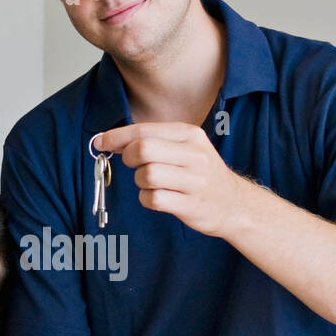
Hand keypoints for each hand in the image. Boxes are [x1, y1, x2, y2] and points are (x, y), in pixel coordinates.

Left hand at [94, 122, 242, 237]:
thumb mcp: (186, 148)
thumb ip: (154, 141)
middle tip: (133, 164)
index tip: (101, 142)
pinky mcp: (191, 205)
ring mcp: (195, 181)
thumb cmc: (201, 174)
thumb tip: (111, 140)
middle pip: (143, 150)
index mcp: (190, 135)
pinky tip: (157, 197)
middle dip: (128, 158)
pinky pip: (153, 199)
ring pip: (146, 175)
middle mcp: (195, 155)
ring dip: (140, 181)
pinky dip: (147, 199)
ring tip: (151, 183)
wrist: (234, 204)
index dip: (117, 136)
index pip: (145, 130)